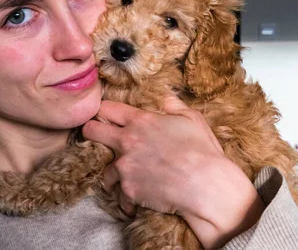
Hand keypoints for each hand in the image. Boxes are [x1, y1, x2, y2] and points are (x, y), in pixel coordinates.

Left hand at [82, 97, 264, 248]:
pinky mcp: (128, 190)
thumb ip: (174, 105)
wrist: (205, 185)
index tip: (104, 116)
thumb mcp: (192, 118)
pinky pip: (120, 194)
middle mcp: (127, 141)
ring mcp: (124, 167)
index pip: (107, 109)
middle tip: (97, 139)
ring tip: (125, 177)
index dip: (103, 111)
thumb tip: (165, 99)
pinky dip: (128, 198)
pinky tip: (138, 198)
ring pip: (104, 169)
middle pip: (92, 131)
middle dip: (91, 132)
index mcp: (141, 121)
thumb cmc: (202, 150)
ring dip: (113, 173)